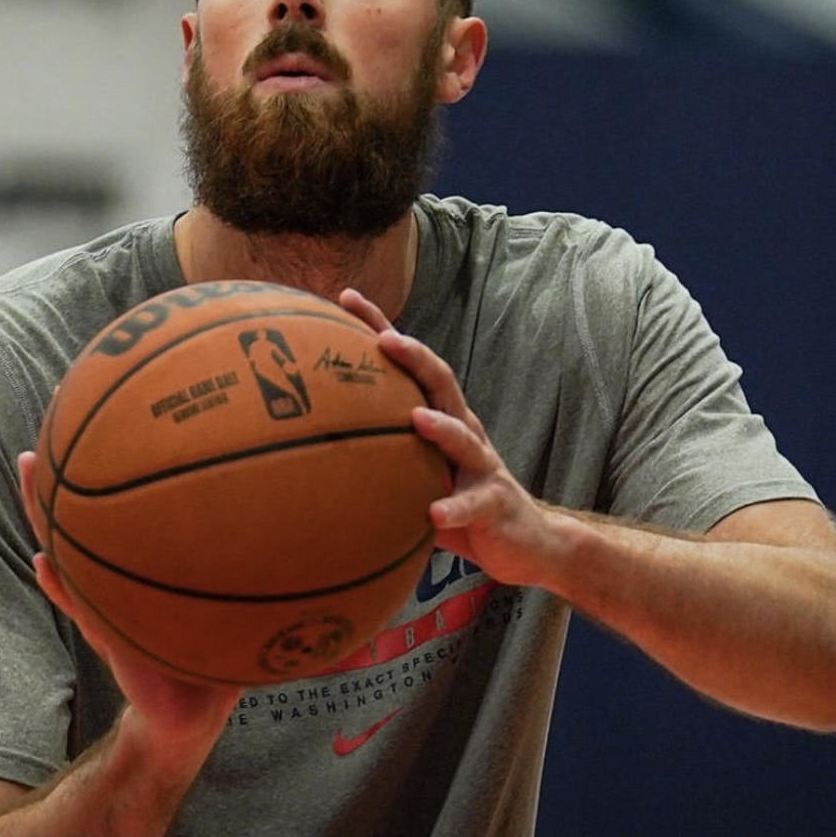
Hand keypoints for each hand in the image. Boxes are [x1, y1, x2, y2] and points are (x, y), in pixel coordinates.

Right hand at [17, 451, 240, 754]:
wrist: (195, 706)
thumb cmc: (216, 644)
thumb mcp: (233, 597)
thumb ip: (250, 562)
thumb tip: (297, 519)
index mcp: (145, 560)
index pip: (121, 509)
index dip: (107, 471)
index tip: (97, 427)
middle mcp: (117, 577)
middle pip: (80, 519)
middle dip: (58, 481)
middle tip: (40, 443)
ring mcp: (106, 603)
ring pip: (68, 551)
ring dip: (46, 514)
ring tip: (30, 474)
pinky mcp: (109, 637)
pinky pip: (80, 606)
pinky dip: (60, 585)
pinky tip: (44, 561)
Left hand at [339, 288, 580, 590]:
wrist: (525, 538)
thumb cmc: (459, 498)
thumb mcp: (419, 469)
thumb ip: (381, 454)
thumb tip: (310, 444)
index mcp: (441, 416)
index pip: (410, 364)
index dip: (381, 327)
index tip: (346, 297)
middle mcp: (463, 429)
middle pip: (441, 382)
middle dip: (415, 357)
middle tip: (384, 339)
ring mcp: (482, 463)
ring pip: (463, 436)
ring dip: (440, 426)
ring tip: (415, 419)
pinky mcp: (495, 501)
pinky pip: (474, 502)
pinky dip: (455, 506)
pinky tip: (434, 513)